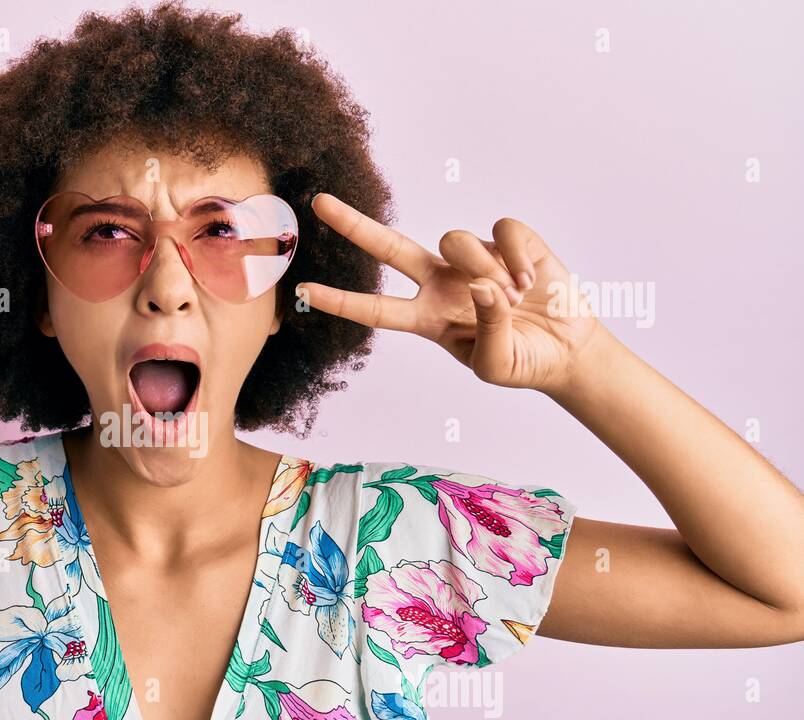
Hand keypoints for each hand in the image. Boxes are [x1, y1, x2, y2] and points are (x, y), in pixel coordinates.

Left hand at [297, 193, 607, 394]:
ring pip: (454, 238)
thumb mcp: (496, 364)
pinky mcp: (508, 241)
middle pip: (388, 248)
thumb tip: (482, 286)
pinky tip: (528, 279)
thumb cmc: (522, 362)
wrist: (566, 350)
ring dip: (484, 267)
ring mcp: (472, 259)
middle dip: (354, 225)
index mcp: (427, 318)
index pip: (374, 309)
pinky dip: (515, 254)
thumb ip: (486, 330)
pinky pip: (501, 229)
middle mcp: (441, 283)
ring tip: (513, 295)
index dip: (340, 301)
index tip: (304, 292)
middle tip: (319, 204)